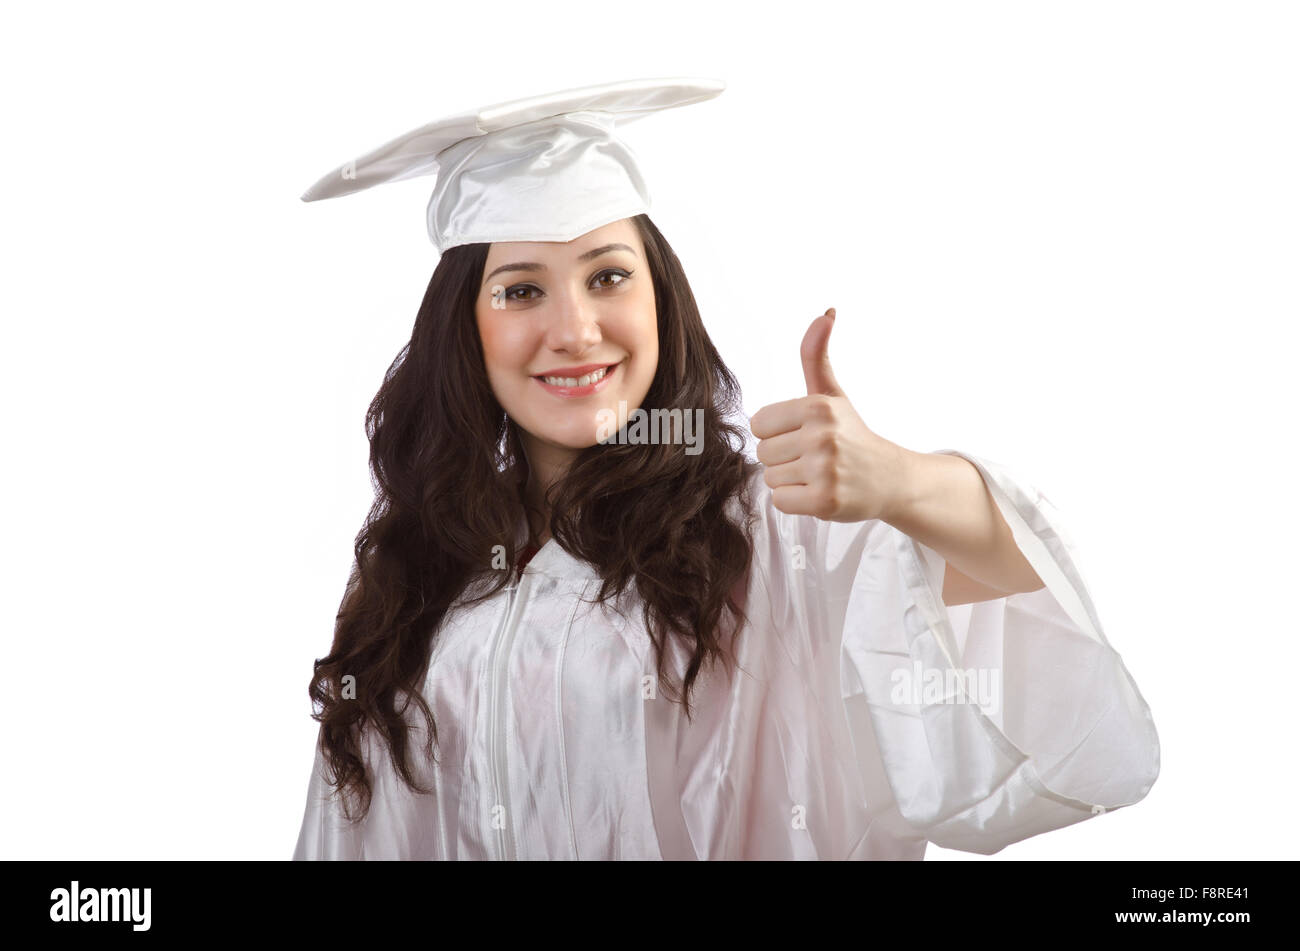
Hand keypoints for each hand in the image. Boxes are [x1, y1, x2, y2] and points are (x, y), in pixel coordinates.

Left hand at [749, 308, 911, 522]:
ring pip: (771, 478)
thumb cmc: (852, 434)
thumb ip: (816, 356)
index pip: (759, 424)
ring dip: (790, 480)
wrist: (890, 478)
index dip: (777, 433)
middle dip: (783, 458)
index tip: (803, 435)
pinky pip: (781, 501)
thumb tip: (825, 313)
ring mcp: (825, 470)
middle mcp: (822, 436)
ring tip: (818, 474)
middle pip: (762, 453)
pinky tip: (819, 493)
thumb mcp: (832, 394)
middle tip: (813, 458)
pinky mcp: (825, 501)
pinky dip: (796, 501)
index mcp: (818, 407)